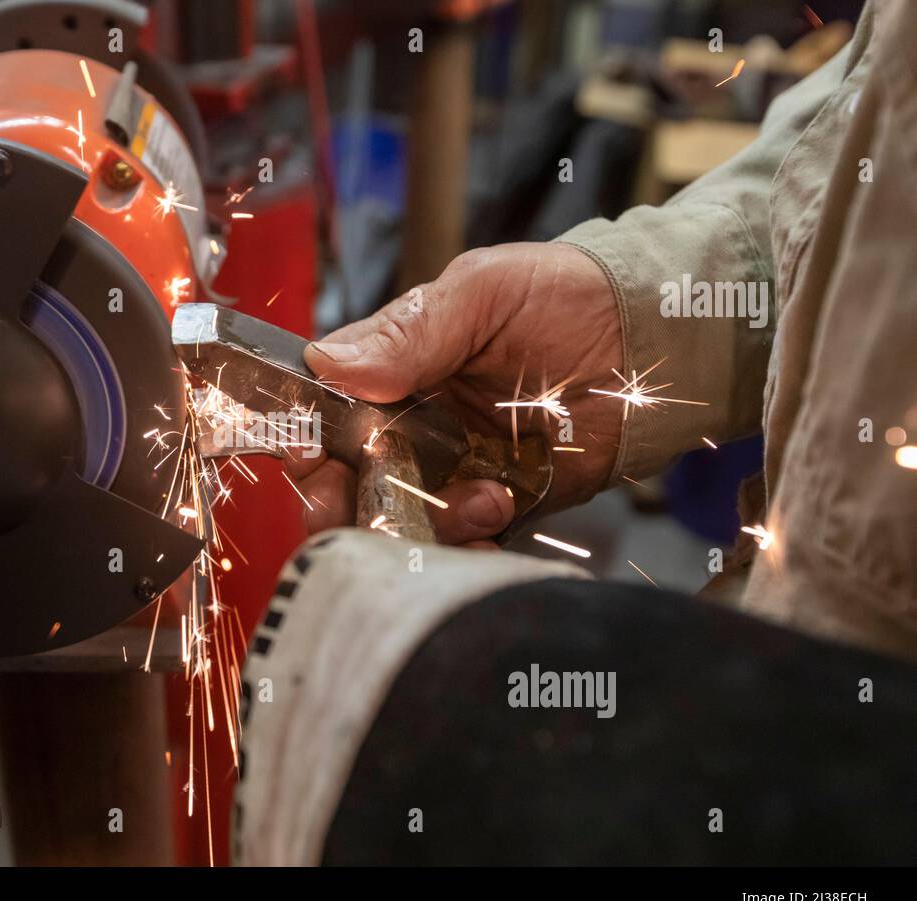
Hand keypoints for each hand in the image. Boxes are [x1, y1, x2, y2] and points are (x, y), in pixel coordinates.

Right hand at [286, 242, 623, 544]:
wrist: (655, 339)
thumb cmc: (566, 294)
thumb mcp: (482, 292)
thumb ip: (408, 331)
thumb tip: (329, 364)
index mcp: (391, 371)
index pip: (323, 416)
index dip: (305, 441)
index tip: (309, 454)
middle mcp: (411, 428)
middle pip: (345, 484)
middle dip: (341, 504)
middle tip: (364, 499)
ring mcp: (453, 473)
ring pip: (397, 522)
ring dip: (420, 523)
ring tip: (484, 495)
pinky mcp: (499, 508)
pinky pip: (461, 546)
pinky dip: (467, 547)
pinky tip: (499, 512)